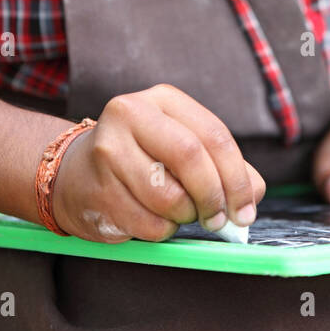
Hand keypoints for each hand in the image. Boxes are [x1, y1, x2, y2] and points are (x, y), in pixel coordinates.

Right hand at [50, 84, 265, 243]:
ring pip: (169, 196)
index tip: (246, 210)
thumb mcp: (183, 147)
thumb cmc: (143, 160)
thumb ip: (224, 166)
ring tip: (180, 213)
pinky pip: (147, 223)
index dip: (237, 177)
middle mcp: (131, 114)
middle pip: (191, 158)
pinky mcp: (96, 187)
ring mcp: (108, 150)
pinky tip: (152, 219)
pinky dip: (162, 231)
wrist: (75, 174)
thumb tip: (254, 194)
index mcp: (162, 99)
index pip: (214, 134)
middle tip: (220, 220)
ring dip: (185, 216)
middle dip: (214, 197)